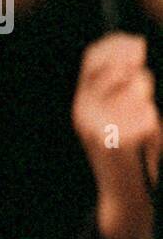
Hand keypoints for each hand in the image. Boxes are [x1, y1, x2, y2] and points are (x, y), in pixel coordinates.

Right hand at [72, 32, 159, 238]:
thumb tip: (133, 50)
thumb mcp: (111, 114)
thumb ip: (114, 85)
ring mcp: (102, 125)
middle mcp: (86, 112)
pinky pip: (150, 113)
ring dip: (148, 99)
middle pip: (119, 69)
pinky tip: (149, 138)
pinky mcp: (123, 139)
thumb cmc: (126, 150)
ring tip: (144, 120)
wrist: (124, 194)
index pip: (94, 58)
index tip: (138, 44)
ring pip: (138, 88)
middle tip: (145, 89)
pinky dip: (155, 123)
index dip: (117, 45)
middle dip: (138, 72)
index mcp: (82, 103)